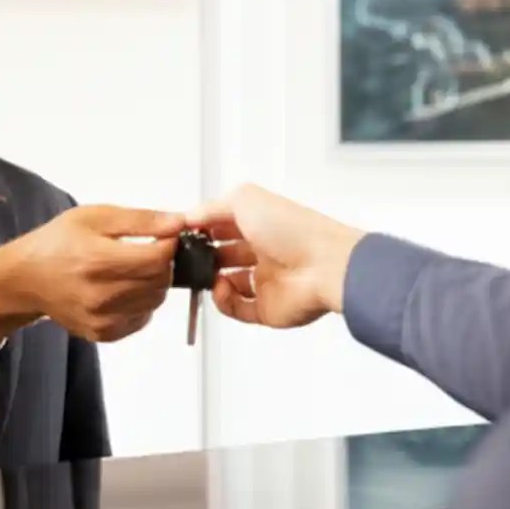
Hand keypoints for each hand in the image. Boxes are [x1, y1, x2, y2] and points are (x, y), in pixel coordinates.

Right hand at [0, 205, 184, 343]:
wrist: (26, 279)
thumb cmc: (58, 243)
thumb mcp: (96, 217)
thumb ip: (140, 220)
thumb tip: (178, 222)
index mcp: (97, 260)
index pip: (158, 258)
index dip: (169, 244)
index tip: (163, 236)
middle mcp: (100, 295)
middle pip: (160, 281)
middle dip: (163, 263)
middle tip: (148, 250)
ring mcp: (102, 319)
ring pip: (155, 301)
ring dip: (154, 283)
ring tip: (133, 269)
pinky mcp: (103, 333)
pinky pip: (142, 318)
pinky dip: (142, 302)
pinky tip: (124, 288)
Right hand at [186, 184, 365, 328]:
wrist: (326, 266)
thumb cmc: (294, 229)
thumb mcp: (245, 200)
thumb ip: (212, 207)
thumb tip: (189, 216)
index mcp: (261, 225)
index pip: (225, 226)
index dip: (203, 229)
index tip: (183, 233)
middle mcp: (265, 253)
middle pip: (225, 257)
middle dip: (204, 258)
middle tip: (188, 258)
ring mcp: (267, 282)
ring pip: (229, 285)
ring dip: (211, 282)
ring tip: (205, 276)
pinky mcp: (268, 309)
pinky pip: (238, 309)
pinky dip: (224, 302)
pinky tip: (221, 289)